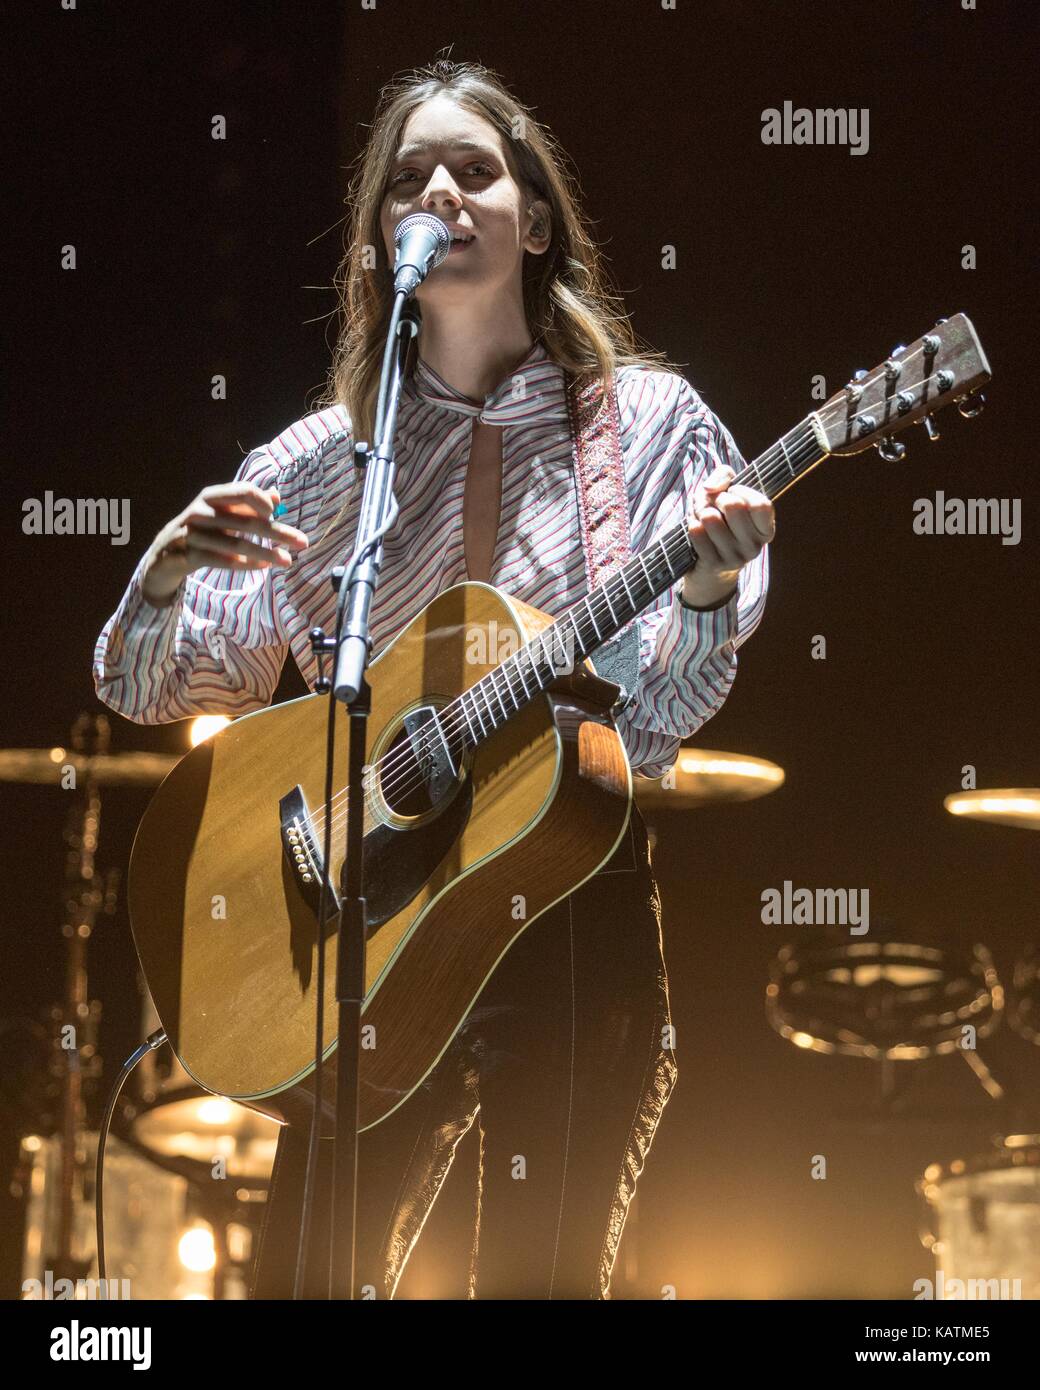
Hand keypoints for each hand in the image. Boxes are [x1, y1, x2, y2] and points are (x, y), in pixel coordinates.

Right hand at [141, 482, 309, 606]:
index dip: (263, 502)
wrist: (163, 556)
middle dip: (277, 532)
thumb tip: (276, 495)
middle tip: (302, 542)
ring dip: (265, 552)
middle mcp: (201, 512)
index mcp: (211, 496)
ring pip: (236, 544)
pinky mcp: (188, 556)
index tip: (276, 515)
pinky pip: (222, 561)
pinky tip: (263, 567)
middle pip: (246, 520)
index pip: (243, 491)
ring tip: (287, 561)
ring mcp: (193, 534)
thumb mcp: (221, 514)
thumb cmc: (200, 531)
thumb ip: (246, 504)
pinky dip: (245, 564)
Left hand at [681, 465, 774, 608]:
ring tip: (701, 513)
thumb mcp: (729, 492)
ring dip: (700, 509)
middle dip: (715, 497)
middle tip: (711, 502)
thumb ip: (724, 476)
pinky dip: (691, 523)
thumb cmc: (722, 520)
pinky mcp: (714, 564)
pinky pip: (696, 532)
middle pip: (733, 506)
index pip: (761, 504)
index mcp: (766, 529)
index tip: (733, 492)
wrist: (706, 565)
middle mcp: (755, 546)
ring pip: (711, 518)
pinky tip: (695, 526)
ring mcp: (735, 558)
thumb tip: (710, 489)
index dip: (742, 491)